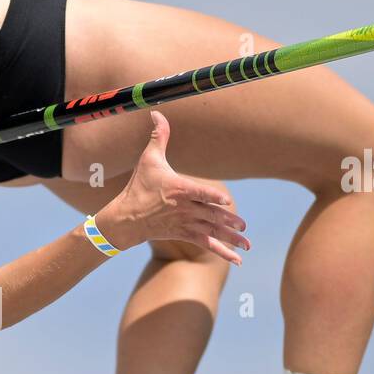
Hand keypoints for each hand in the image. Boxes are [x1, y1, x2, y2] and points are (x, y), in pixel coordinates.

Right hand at [95, 111, 249, 263]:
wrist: (126, 220)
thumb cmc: (138, 188)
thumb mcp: (148, 161)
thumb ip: (158, 138)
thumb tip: (157, 113)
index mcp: (178, 189)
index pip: (198, 193)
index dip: (212, 196)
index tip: (226, 201)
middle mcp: (184, 208)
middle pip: (210, 215)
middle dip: (228, 222)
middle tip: (243, 227)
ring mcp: (185, 223)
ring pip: (212, 231)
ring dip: (230, 239)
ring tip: (247, 244)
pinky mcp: (184, 234)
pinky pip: (206, 244)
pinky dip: (222, 253)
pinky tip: (237, 259)